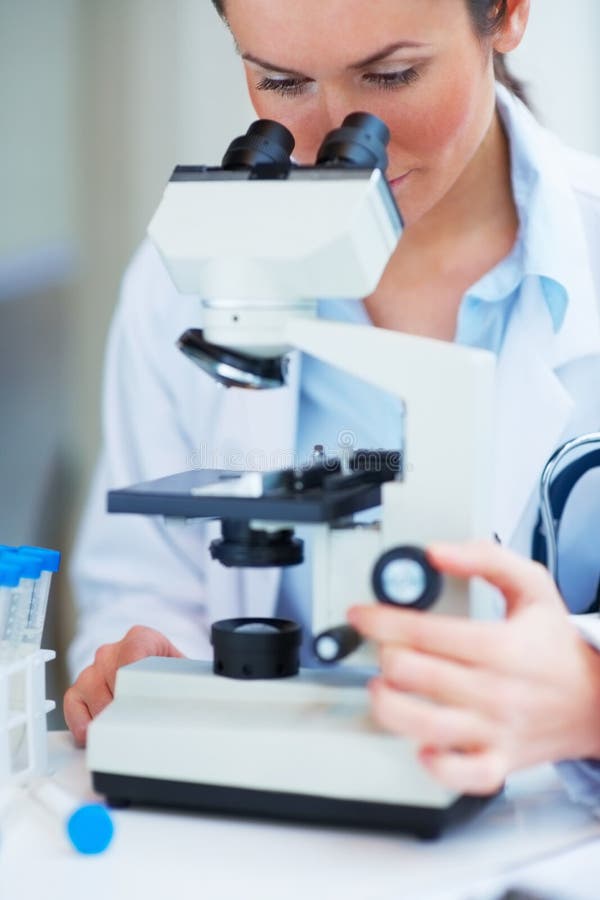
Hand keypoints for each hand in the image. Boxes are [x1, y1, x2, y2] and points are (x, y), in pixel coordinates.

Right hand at [64, 626, 183, 747]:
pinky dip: (80, 720)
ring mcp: (94, 669)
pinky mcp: (80, 689)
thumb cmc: (171, 678)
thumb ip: (188, 678)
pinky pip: (73, 702)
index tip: (139, 699)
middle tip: (135, 720)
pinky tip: (91, 734)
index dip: (134, 678)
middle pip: (110, 672)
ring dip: (103, 713)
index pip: (133, 651)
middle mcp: (114, 650)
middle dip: (121, 700)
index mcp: (142, 639)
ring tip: (118, 729)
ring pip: (90, 688)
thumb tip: (210, 692)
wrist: (160, 681)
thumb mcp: (183, 673)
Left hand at [348, 540, 599, 794]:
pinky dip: (436, 766)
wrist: (596, 698)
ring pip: (424, 726)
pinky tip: (422, 746)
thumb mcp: (532, 585)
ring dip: (388, 706)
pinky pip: (463, 776)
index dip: (380, 620)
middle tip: (381, 646)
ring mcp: (495, 729)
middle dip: (384, 655)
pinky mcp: (498, 760)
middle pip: (413, 674)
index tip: (361, 614)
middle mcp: (494, 691)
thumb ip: (485, 558)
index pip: (423, 632)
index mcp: (499, 646)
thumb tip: (438, 553)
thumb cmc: (556, 644)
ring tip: (380, 688)